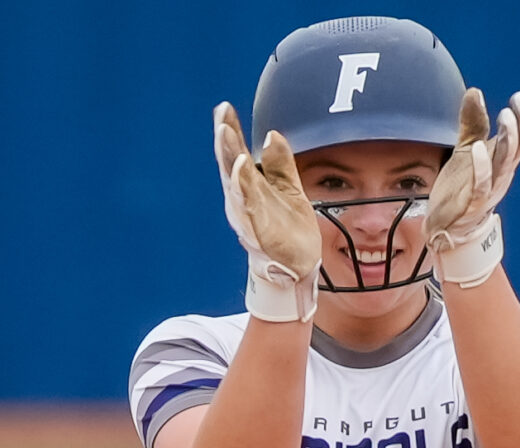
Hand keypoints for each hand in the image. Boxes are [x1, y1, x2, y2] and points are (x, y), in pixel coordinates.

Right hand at [212, 103, 320, 320]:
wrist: (298, 268)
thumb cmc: (289, 230)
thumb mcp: (289, 189)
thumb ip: (280, 164)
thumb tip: (273, 134)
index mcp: (250, 187)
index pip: (237, 153)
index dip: (230, 130)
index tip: (224, 107)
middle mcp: (243, 200)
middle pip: (230, 165)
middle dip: (225, 141)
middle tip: (221, 117)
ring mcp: (248, 216)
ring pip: (235, 184)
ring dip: (229, 160)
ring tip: (226, 136)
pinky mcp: (258, 232)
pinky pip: (248, 208)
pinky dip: (243, 189)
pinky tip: (241, 170)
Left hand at [424, 87, 519, 285]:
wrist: (446, 226)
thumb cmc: (460, 188)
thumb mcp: (467, 149)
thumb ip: (473, 123)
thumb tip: (475, 92)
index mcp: (502, 162)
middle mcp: (501, 175)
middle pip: (517, 146)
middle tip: (517, 99)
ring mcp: (490, 189)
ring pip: (505, 162)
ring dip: (507, 139)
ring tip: (505, 116)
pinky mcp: (473, 202)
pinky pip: (481, 183)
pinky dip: (482, 166)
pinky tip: (479, 147)